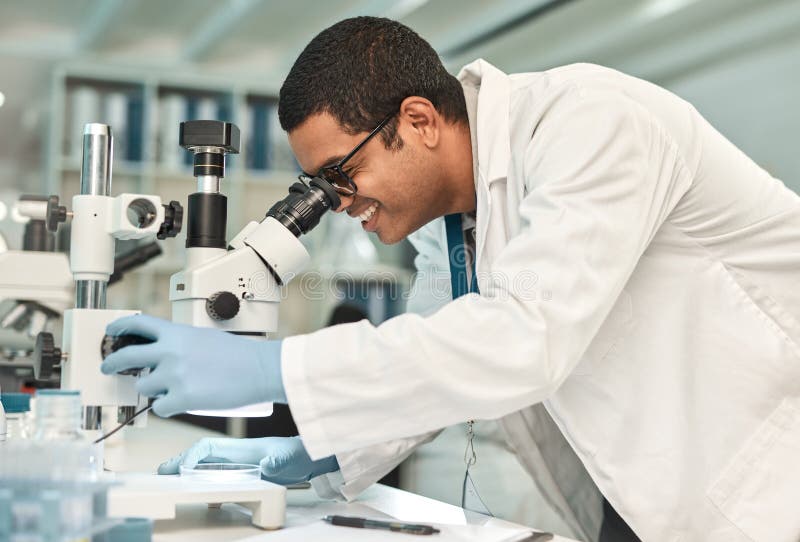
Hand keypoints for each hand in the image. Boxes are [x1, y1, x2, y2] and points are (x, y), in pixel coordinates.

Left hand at [100, 314, 285, 416]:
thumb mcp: (204, 339)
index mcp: (177, 334)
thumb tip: (159, 358)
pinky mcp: (180, 399)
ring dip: (154, 390)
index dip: (120, 326)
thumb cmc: (238, 355)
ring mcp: (173, 377)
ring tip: (176, 388)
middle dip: (112, 364)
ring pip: (143, 387)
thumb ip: (179, 345)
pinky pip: (159, 408)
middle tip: (107, 368)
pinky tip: (185, 402)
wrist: (259, 369)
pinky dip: (169, 407)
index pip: (139, 323)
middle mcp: (169, 353)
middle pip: (126, 357)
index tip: (111, 331)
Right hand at [157, 436, 338, 484]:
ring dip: (187, 469)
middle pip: (201, 454)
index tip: (181, 469)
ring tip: (170, 478)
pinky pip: (215, 473)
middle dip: (180, 461)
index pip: (208, 447)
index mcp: (240, 448)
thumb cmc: (297, 454)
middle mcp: (235, 454)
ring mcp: (237, 462)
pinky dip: (202, 478)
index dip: (191, 456)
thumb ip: (277, 459)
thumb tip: (267, 462)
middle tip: (162, 473)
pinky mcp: (242, 472)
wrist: (307, 457)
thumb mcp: (289, 458)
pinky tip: (195, 488)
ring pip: (205, 463)